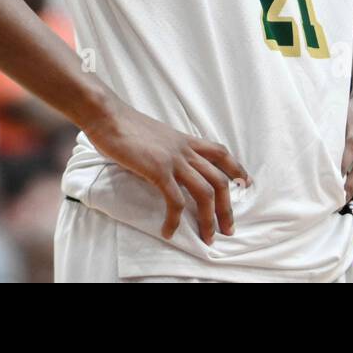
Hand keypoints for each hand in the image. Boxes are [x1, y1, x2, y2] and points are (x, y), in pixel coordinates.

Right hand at [83, 98, 249, 244]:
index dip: (236, 168)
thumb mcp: (155, 135)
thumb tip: (166, 165)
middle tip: (228, 228)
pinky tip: (169, 230)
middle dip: (227, 207)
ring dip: (209, 218)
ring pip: (205, 192)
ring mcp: (173, 159)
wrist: (107, 115)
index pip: (220, 152)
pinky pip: (175, 200)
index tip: (245, 183)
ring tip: (207, 237)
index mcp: (184, 139)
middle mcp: (184, 149)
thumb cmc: (124, 125)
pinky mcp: (158, 170)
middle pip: (219, 179)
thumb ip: (167, 149)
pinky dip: (175, 220)